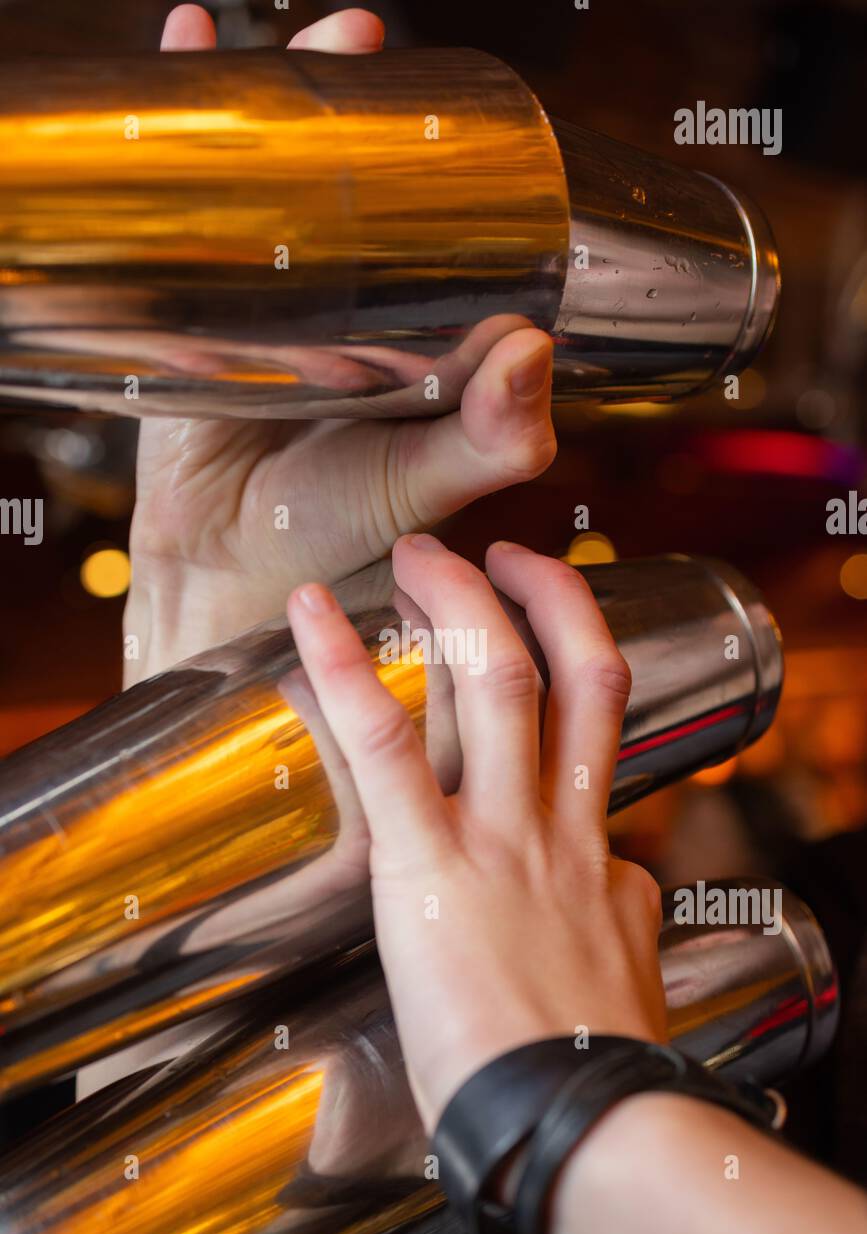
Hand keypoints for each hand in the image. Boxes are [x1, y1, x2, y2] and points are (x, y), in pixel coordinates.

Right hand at [126, 6, 555, 680]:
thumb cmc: (345, 542)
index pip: (426, 227)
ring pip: (259, 194)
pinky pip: (179, 230)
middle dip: (337, 104)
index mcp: (409, 338)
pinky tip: (169, 84)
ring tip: (244, 40)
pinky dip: (171, 157)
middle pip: (337, 187)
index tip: (438, 97)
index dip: (429, 159)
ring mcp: (262, 313)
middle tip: (350, 36)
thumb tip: (531, 345)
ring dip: (256, 111)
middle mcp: (339, 313)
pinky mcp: (188, 323)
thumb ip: (495, 436)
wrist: (237, 586)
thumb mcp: (432, 483)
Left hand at [288, 535, 665, 1130]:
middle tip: (494, 553)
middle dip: (533, 592)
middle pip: (567, 668)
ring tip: (419, 555)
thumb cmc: (588, 1063)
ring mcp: (499, 836)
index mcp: (597, 847)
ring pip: (496, 679)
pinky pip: (384, 747)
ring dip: (458, 600)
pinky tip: (310, 613)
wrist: (580, 1123)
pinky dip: (343, 670)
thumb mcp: (630, 967)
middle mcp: (556, 823)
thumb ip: (627, 909)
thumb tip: (627, 881)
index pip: (598, 718)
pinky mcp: (428, 867)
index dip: (576, 648)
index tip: (549, 620)